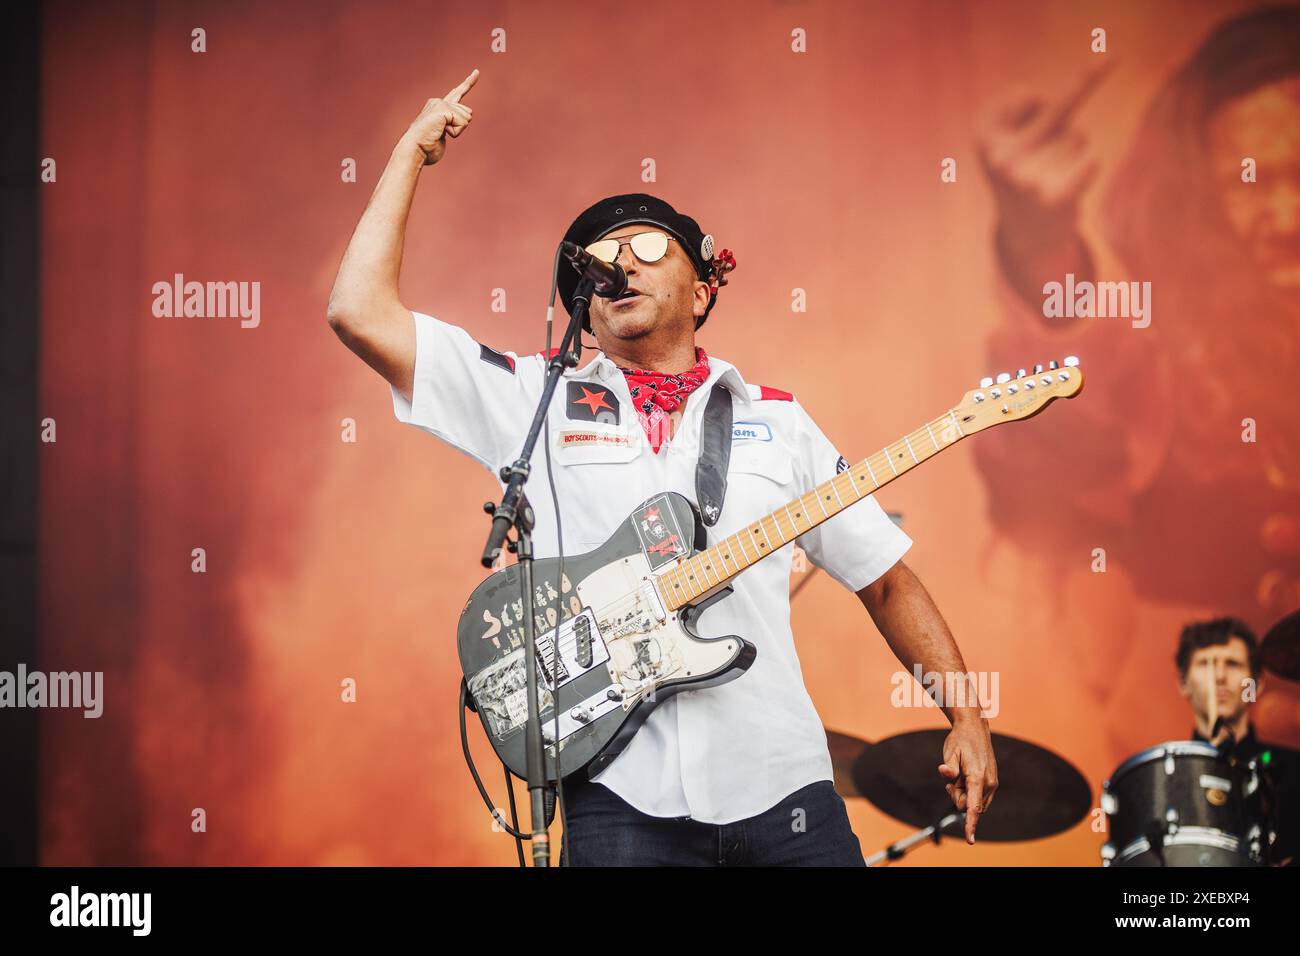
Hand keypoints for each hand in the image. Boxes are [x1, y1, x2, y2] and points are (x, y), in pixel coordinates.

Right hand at [405, 68, 478, 165]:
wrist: (413, 150)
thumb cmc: (425, 148)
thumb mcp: (440, 137)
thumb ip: (450, 127)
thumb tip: (463, 117)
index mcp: (438, 107)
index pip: (457, 93)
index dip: (468, 83)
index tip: (476, 72)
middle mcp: (439, 102)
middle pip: (467, 113)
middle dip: (460, 128)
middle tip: (441, 134)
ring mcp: (440, 104)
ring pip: (466, 118)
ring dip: (457, 131)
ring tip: (438, 133)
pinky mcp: (443, 109)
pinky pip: (462, 122)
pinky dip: (455, 132)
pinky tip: (440, 132)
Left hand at [937, 716, 997, 843]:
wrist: (974, 729)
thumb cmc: (960, 740)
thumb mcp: (950, 751)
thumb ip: (948, 766)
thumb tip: (945, 773)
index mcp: (978, 778)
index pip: (974, 807)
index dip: (971, 825)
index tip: (970, 840)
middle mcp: (989, 784)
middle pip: (969, 807)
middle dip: (957, 798)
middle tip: (952, 780)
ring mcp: (992, 784)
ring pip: (974, 803)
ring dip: (963, 794)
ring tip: (959, 775)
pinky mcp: (991, 783)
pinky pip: (978, 798)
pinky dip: (968, 792)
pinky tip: (963, 778)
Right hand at [976, 62, 1108, 233]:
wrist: (1026, 238)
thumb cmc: (1026, 174)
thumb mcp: (1019, 132)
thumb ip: (1050, 97)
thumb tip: (1110, 59)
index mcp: (983, 139)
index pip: (1028, 95)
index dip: (1032, 112)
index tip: (1018, 142)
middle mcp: (1000, 159)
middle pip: (1054, 110)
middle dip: (1055, 131)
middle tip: (1036, 166)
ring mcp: (1027, 179)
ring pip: (1075, 137)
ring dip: (1071, 154)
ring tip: (1051, 180)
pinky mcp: (1054, 199)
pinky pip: (1091, 160)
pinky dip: (1088, 168)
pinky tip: (1068, 190)